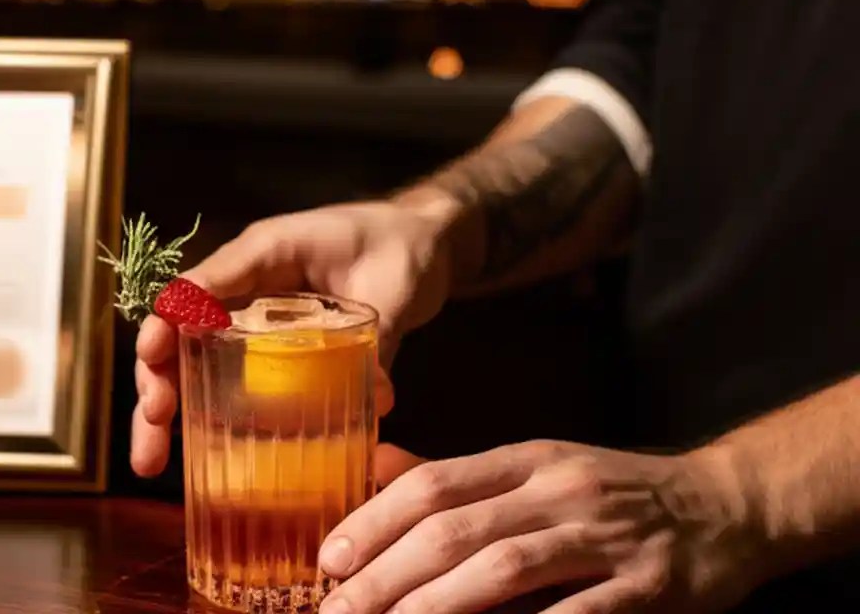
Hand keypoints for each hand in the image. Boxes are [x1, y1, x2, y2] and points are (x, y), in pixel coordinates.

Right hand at [130, 200, 460, 475]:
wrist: (420, 240)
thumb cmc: (399, 245)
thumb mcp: (392, 286)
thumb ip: (380, 338)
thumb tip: (377, 399)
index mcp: (265, 253)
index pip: (199, 286)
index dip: (167, 322)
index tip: (152, 359)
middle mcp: (246, 285)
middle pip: (180, 331)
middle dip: (156, 382)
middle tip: (152, 432)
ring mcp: (252, 316)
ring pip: (192, 360)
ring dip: (169, 409)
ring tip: (151, 462)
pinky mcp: (269, 344)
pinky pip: (225, 377)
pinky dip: (206, 415)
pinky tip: (197, 458)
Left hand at [317, 440, 762, 613]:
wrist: (728, 504)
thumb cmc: (613, 494)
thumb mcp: (537, 469)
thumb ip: (460, 480)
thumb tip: (375, 467)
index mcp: (526, 459)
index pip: (433, 484)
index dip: (374, 521)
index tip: (329, 560)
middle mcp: (559, 490)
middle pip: (455, 530)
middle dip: (386, 577)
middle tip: (337, 611)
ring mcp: (605, 537)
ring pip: (504, 568)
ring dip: (435, 606)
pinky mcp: (649, 586)